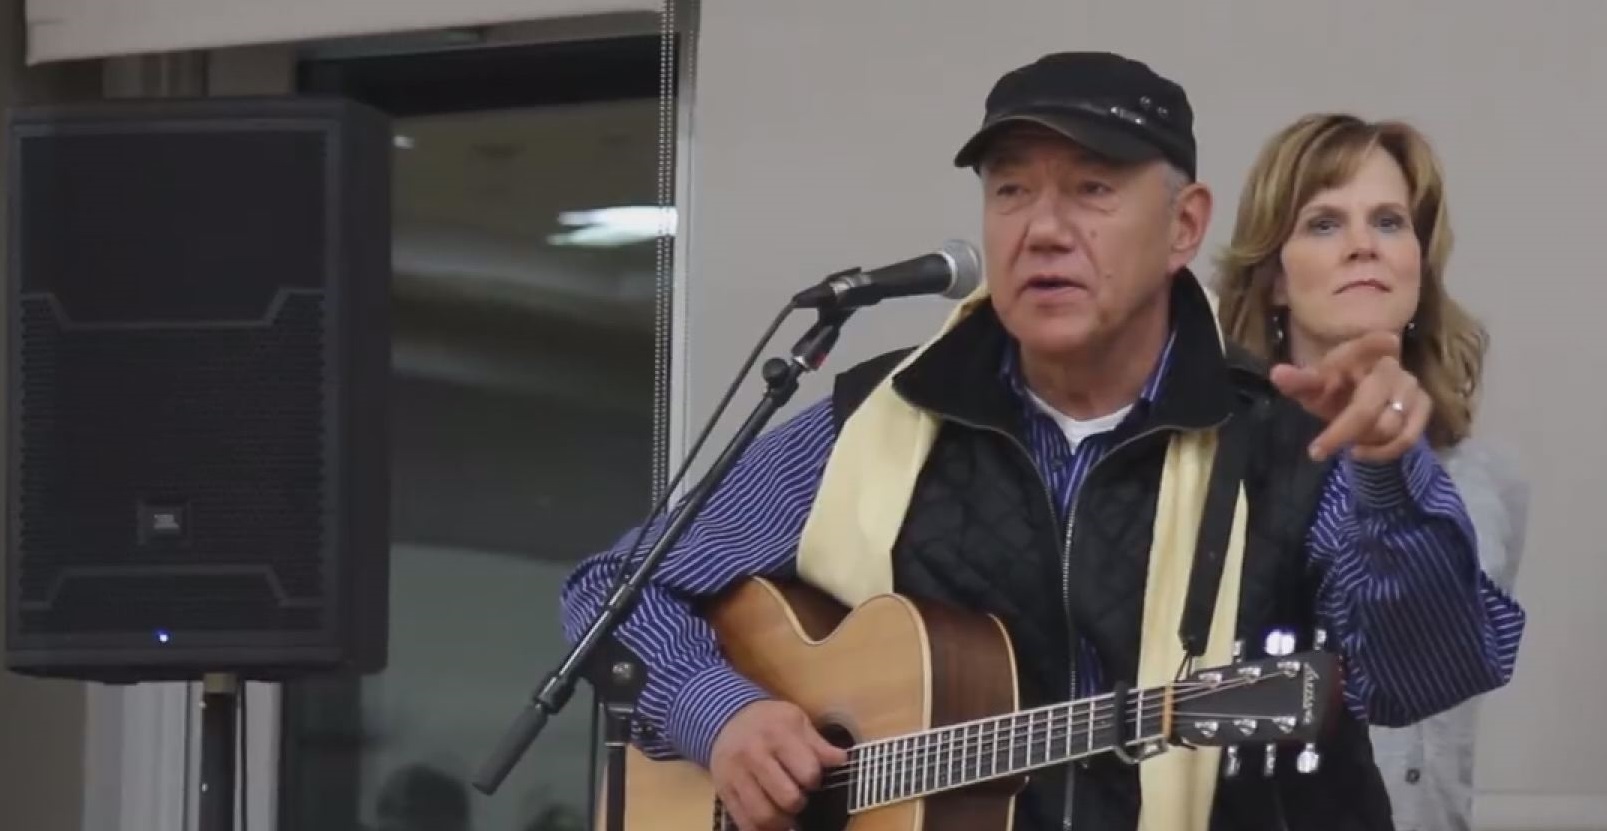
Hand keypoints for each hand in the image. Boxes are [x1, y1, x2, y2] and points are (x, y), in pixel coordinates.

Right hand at [709, 700, 847, 830]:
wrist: (726, 719)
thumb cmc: (769, 721)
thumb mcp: (796, 721)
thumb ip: (818, 744)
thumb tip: (842, 760)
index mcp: (777, 734)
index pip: (808, 771)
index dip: (815, 780)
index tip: (811, 778)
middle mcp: (754, 755)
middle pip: (788, 798)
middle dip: (799, 803)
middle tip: (799, 797)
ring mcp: (736, 775)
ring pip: (764, 816)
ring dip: (782, 822)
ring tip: (786, 814)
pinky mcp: (724, 791)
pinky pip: (743, 822)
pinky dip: (760, 830)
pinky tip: (771, 824)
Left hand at [1269, 331, 1430, 463]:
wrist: (1356, 401)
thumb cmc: (1332, 389)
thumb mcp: (1312, 387)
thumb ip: (1298, 381)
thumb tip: (1277, 374)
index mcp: (1362, 351)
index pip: (1373, 344)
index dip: (1379, 346)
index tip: (1386, 345)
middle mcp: (1391, 366)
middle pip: (1368, 407)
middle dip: (1341, 432)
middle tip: (1316, 452)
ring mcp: (1411, 386)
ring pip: (1389, 426)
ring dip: (1362, 442)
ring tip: (1345, 444)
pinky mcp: (1424, 405)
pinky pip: (1408, 436)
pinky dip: (1383, 451)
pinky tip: (1363, 452)